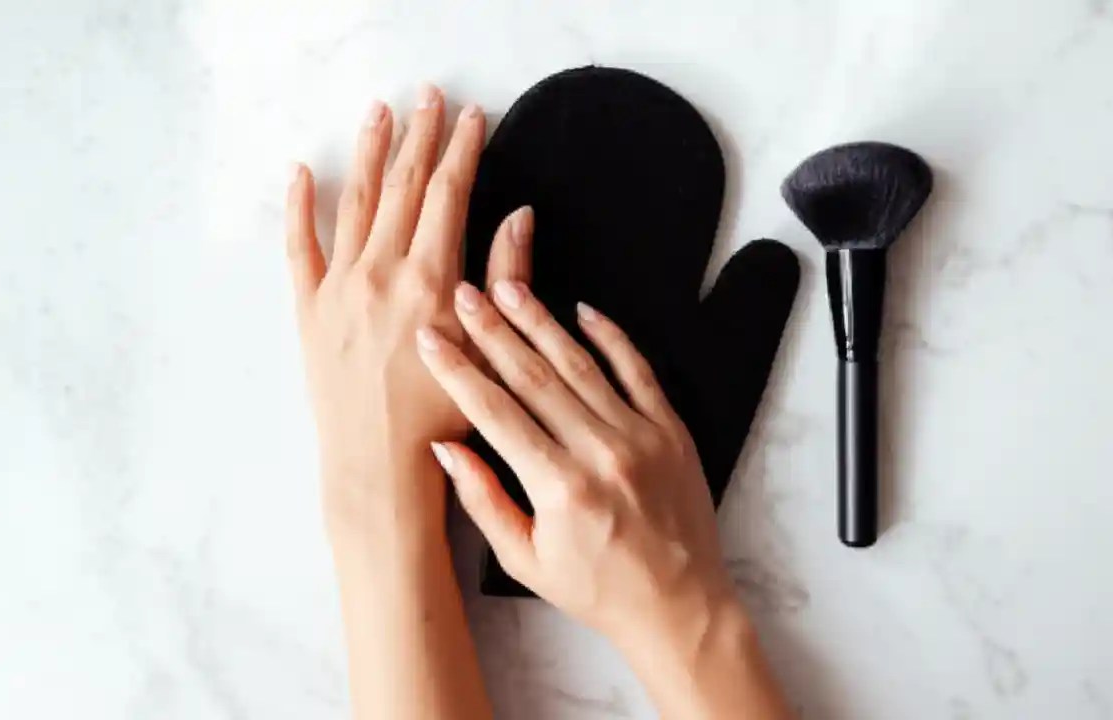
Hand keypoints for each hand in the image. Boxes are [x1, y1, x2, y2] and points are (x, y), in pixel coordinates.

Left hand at [286, 85, 532, 536]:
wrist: (379, 472)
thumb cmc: (443, 423)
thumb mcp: (490, 351)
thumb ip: (506, 280)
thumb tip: (518, 216)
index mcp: (429, 281)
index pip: (448, 194)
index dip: (463, 149)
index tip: (473, 115)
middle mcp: (380, 274)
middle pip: (403, 186)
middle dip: (420, 135)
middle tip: (430, 97)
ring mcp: (338, 291)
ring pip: (354, 204)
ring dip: (367, 153)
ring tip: (378, 112)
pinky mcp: (308, 313)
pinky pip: (298, 249)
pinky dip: (299, 209)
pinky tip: (301, 174)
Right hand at [417, 280, 791, 716]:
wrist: (680, 605)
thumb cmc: (598, 590)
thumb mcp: (526, 561)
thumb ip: (483, 502)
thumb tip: (445, 448)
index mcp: (559, 487)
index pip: (495, 413)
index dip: (458, 371)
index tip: (432, 339)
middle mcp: (600, 452)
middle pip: (534, 376)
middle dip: (493, 330)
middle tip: (463, 293)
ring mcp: (641, 436)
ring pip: (581, 364)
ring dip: (541, 321)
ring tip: (509, 286)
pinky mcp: (671, 430)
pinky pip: (638, 371)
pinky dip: (612, 337)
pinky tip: (584, 310)